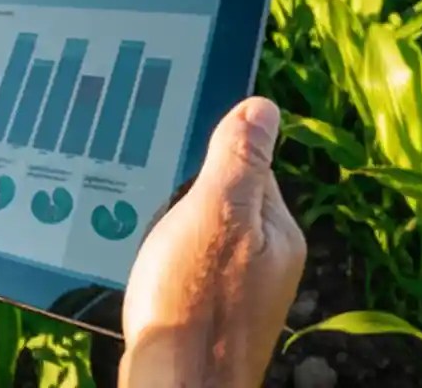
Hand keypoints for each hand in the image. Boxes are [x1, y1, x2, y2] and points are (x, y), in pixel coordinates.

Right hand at [120, 98, 305, 387]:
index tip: (172, 162)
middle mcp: (265, 262)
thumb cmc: (195, 304)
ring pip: (197, 237)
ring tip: (145, 240)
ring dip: (168, 232)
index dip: (207, 158)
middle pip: (220, 202)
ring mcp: (237, 293)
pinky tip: (145, 273)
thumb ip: (239, 158)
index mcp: (277, 230)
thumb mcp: (217, 212)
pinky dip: (162, 264)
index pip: (248, 166)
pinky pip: (183, 269)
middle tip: (152, 205)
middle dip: (183, 197)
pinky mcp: (206, 316)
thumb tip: (262, 105)